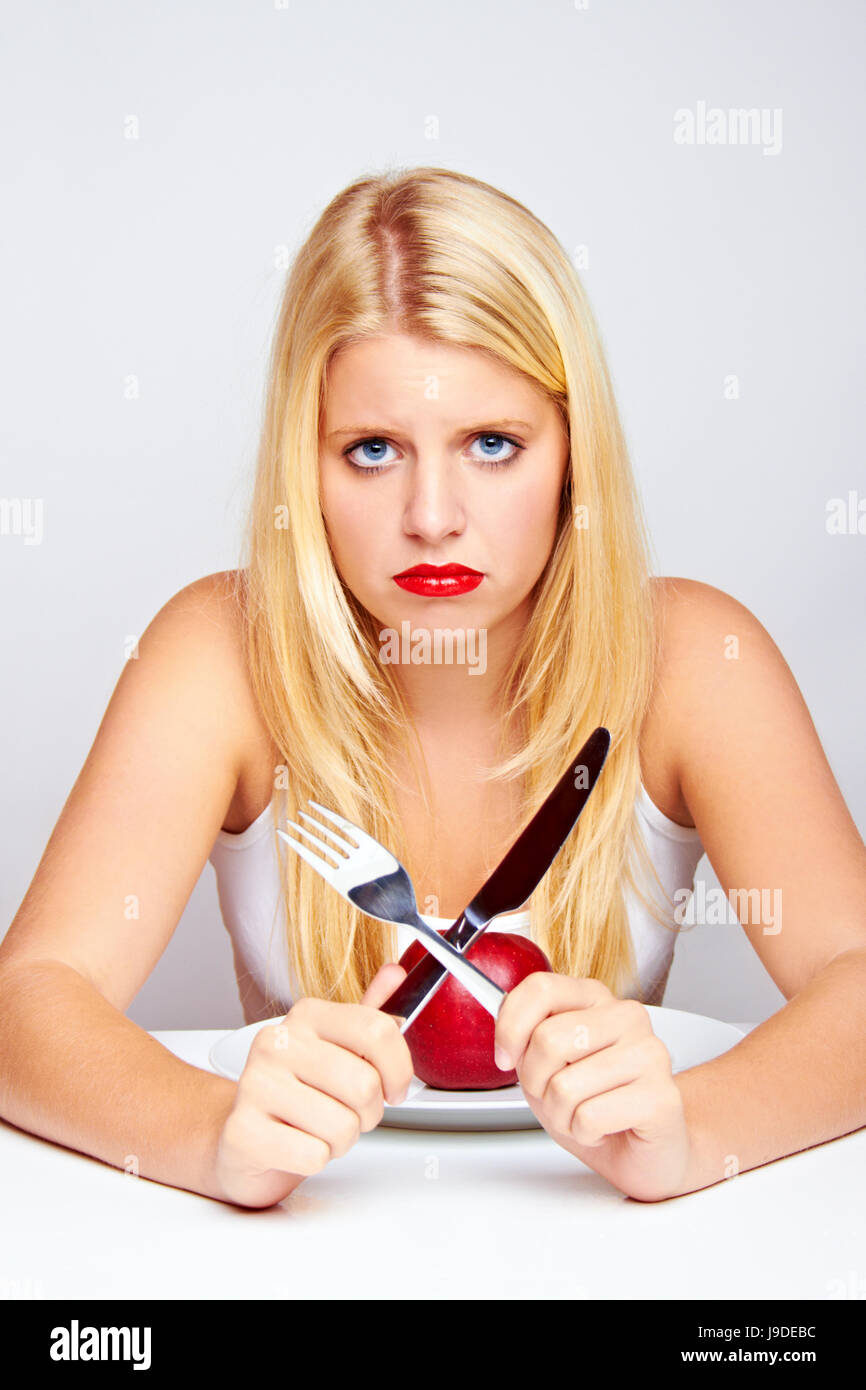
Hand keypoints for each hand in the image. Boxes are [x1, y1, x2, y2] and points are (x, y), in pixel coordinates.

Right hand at [211, 963, 413, 1207]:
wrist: (245, 1139)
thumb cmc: (299, 1094)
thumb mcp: (337, 1050)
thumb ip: (368, 1016)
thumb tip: (395, 973)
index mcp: (307, 1016)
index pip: (378, 1031)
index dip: (399, 1069)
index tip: (394, 1088)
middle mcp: (278, 1042)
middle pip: (365, 1084)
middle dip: (368, 1113)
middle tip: (348, 1113)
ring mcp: (256, 1084)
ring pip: (343, 1126)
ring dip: (341, 1140)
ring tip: (318, 1129)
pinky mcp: (243, 1131)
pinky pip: (314, 1155)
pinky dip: (315, 1159)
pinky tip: (296, 1145)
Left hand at [494, 973, 693, 1200]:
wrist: (645, 1150)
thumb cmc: (595, 1104)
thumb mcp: (548, 1066)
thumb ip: (526, 1038)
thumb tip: (502, 1023)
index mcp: (597, 999)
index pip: (542, 988)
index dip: (511, 1026)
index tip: (506, 1058)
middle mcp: (627, 1017)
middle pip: (548, 1039)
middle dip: (536, 1082)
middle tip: (557, 1096)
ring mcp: (649, 1054)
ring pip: (564, 1085)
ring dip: (560, 1115)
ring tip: (583, 1115)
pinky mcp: (661, 1096)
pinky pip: (589, 1117)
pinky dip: (584, 1134)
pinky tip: (604, 1129)